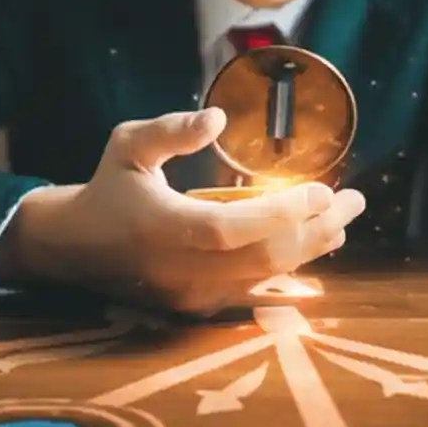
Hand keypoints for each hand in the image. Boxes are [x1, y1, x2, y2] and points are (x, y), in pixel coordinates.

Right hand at [0, 108, 365, 315]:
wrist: (75, 247)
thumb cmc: (108, 186)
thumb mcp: (128, 144)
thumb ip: (170, 130)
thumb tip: (218, 119)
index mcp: (162, 228)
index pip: (231, 228)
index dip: (280, 214)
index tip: (322, 190)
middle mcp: (180, 269)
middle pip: (261, 259)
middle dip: (314, 231)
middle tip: (351, 201)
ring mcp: (190, 294)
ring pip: (263, 277)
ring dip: (308, 250)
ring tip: (340, 220)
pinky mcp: (197, 307)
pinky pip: (253, 290)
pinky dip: (287, 269)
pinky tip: (313, 247)